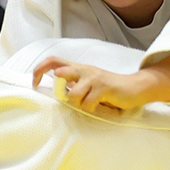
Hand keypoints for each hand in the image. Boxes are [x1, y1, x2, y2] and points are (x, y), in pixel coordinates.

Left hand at [33, 56, 153, 112]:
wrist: (135, 88)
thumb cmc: (110, 89)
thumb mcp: (89, 83)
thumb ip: (74, 84)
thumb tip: (57, 89)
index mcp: (79, 68)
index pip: (53, 61)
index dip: (39, 70)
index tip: (35, 82)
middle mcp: (84, 70)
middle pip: (60, 73)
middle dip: (60, 89)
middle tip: (70, 97)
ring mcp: (94, 78)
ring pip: (73, 95)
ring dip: (80, 104)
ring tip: (91, 103)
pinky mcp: (104, 87)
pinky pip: (88, 103)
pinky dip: (92, 109)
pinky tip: (100, 105)